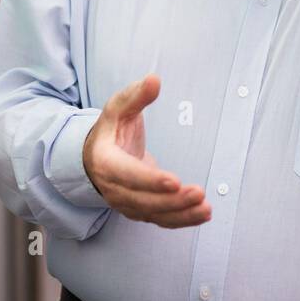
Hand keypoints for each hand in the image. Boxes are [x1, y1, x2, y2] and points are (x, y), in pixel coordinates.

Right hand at [83, 74, 209, 227]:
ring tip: (206, 209)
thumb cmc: (110, 131)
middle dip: (172, 200)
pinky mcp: (141, 210)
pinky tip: (203, 215)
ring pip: (154, 214)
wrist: (94, 158)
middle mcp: (114, 188)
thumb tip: (154, 80)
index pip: (128, 175)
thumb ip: (136, 95)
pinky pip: (161, 219)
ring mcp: (127, 203)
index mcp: (106, 162)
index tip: (174, 180)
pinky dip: (182, 220)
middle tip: (198, 193)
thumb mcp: (118, 108)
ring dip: (181, 214)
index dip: (150, 180)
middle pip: (144, 200)